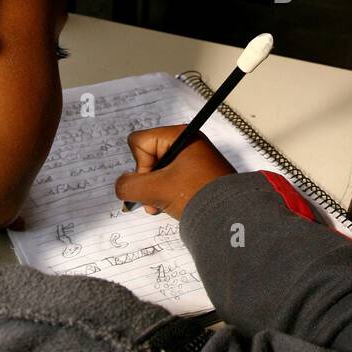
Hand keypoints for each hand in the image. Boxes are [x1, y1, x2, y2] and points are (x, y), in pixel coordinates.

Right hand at [115, 126, 234, 217]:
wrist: (229, 215)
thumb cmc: (197, 194)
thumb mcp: (156, 190)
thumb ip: (129, 186)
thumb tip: (121, 186)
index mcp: (179, 136)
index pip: (139, 142)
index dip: (140, 164)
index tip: (155, 179)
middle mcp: (185, 143)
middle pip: (147, 157)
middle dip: (147, 182)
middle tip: (156, 198)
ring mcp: (191, 159)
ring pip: (157, 171)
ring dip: (154, 191)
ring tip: (163, 205)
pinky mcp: (195, 174)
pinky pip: (169, 179)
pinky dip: (165, 193)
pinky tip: (171, 205)